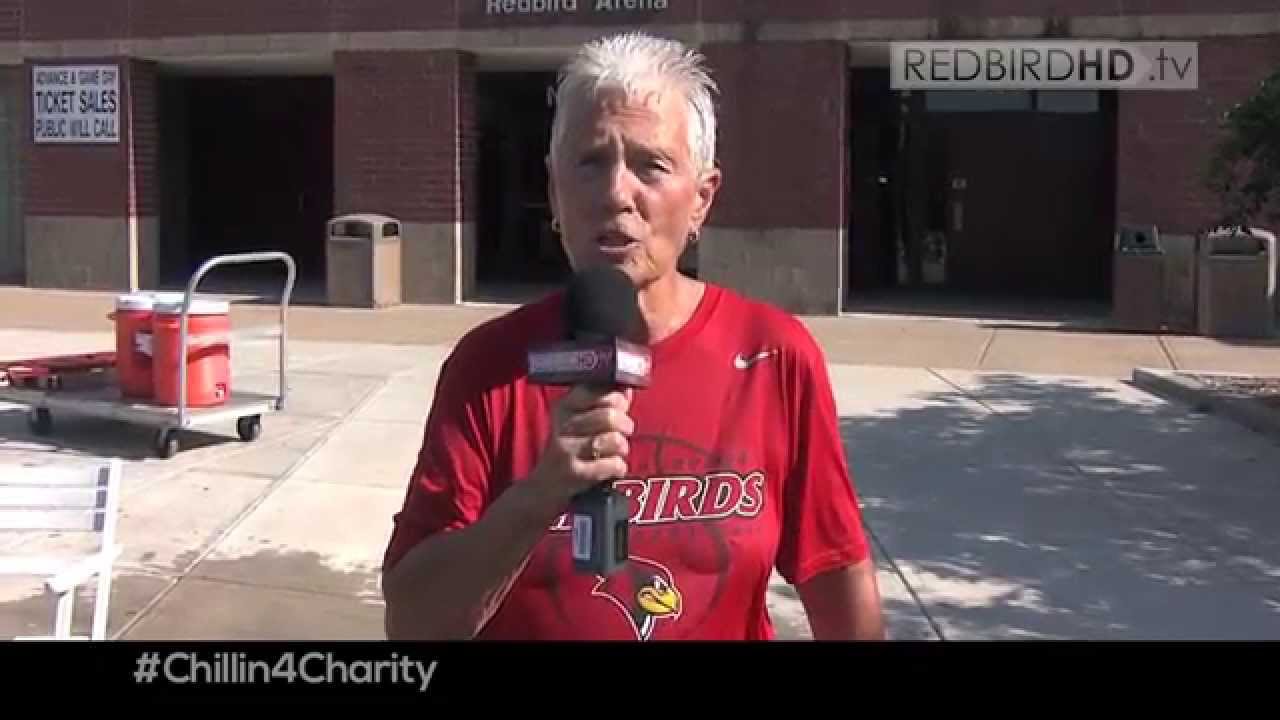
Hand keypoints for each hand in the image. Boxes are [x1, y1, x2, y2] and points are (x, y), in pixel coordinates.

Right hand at [530, 385, 634, 502]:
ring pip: (614, 439)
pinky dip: (618, 467)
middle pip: (610, 415)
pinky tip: (612, 468)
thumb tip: (626, 387)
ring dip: (622, 447)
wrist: (544, 486)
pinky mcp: (574, 472)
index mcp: (564, 405)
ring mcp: (566, 448)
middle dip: (625, 424)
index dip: (616, 398)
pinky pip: (613, 464)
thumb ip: (604, 403)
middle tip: (624, 431)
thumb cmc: (570, 448)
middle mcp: (563, 424)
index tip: (620, 407)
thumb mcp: (580, 421)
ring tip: (616, 451)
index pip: (597, 389)